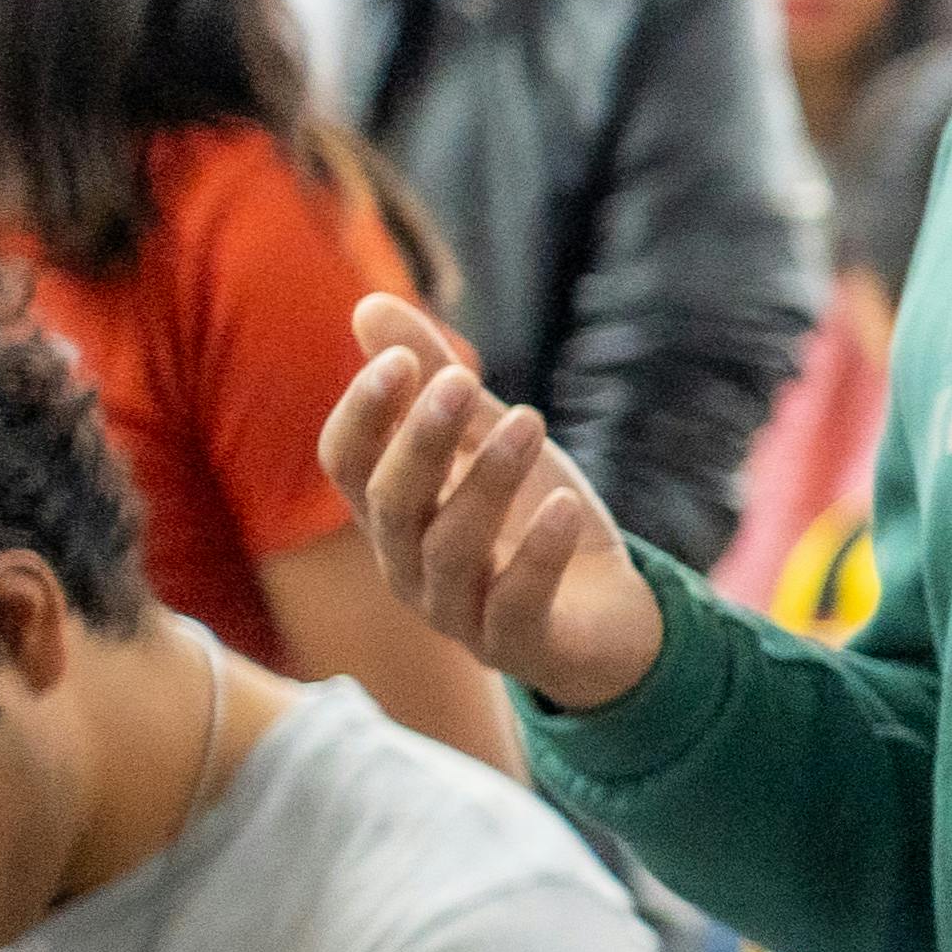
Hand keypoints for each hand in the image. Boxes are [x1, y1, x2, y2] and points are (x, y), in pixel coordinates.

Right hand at [320, 296, 665, 712]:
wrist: (608, 617)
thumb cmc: (532, 521)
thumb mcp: (491, 443)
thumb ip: (436, 384)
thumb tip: (367, 305)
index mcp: (392, 515)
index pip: (344, 464)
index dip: (364, 413)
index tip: (405, 358)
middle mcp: (408, 565)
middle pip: (390, 503)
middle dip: (420, 439)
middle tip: (457, 379)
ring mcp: (458, 613)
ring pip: (450, 547)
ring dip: (488, 479)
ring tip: (531, 419)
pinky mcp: (519, 646)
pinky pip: (515, 603)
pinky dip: (538, 553)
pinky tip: (565, 505)